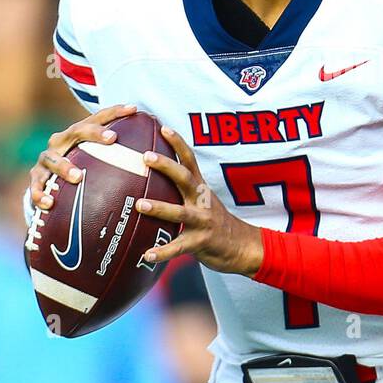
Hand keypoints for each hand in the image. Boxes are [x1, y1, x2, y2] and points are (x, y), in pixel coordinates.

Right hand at [30, 104, 136, 209]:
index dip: (115, 112)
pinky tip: (50, 203)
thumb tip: (161, 160)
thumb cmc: (82, 171)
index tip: (135, 109)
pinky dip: (41, 194)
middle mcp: (61, 142)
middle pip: (76, 132)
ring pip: (52, 158)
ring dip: (64, 166)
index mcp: (78, 134)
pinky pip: (36, 186)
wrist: (48, 186)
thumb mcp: (100, 163)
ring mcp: (46, 159)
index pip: (98, 118)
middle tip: (113, 139)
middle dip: (94, 133)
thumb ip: (123, 160)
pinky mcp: (36, 178)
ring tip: (77, 177)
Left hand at [136, 126, 263, 276]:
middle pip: (185, 178)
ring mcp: (202, 221)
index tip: (162, 127)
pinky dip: (162, 252)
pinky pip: (179, 247)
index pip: (189, 160)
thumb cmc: (214, 221)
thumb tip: (152, 177)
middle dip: (166, 166)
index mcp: (201, 188)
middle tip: (146, 156)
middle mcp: (202, 201)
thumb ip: (182, 189)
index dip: (177, 143)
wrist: (242, 245)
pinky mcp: (201, 242)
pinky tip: (145, 255)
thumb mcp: (203, 200)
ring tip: (140, 205)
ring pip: (180, 213)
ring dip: (160, 208)